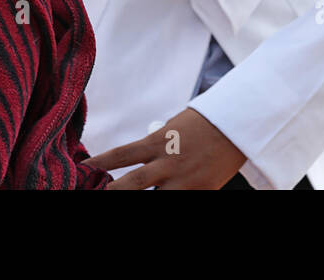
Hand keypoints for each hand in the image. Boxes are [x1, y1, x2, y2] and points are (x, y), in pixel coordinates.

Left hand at [86, 108, 246, 188]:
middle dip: (110, 193)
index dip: (99, 163)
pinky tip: (163, 197)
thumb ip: (155, 144)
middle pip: (131, 185)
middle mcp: (169, 162)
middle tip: (96, 194)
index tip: (83, 169)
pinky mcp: (201, 191)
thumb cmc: (205, 122)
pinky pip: (180, 200)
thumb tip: (136, 160)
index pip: (121, 155)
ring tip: (116, 198)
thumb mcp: (174, 127)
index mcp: (159, 141)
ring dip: (136, 199)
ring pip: (154, 199)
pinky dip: (170, 198)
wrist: (239, 124)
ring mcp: (185, 180)